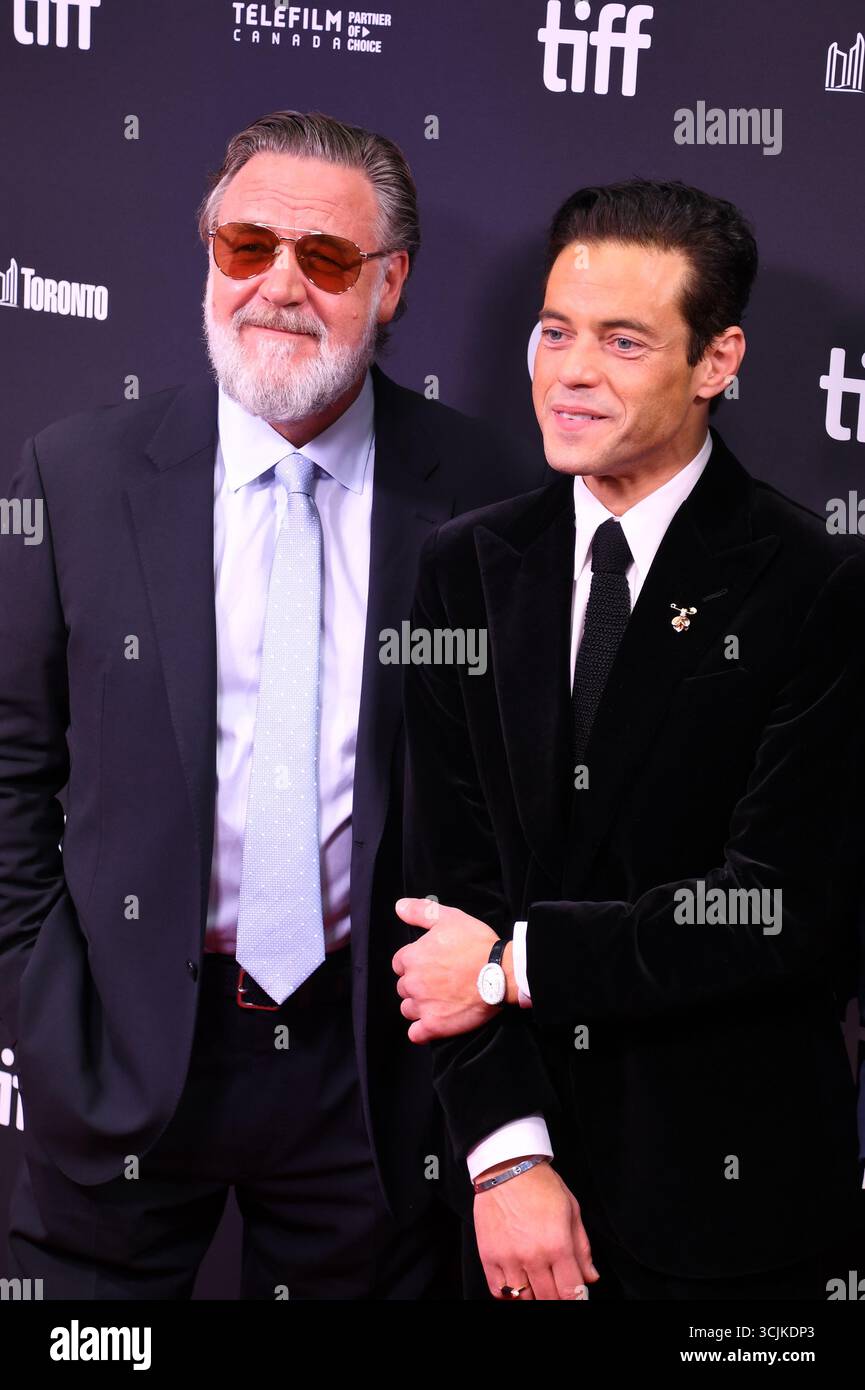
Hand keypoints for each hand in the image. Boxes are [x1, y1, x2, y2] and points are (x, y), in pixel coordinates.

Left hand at [393, 897, 516, 1042]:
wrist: (500, 972)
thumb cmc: (476, 944)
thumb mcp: (450, 918)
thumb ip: (421, 911)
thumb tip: (399, 907)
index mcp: (412, 957)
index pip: (400, 964)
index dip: (414, 963)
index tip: (431, 964)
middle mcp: (412, 983)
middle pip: (403, 987)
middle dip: (417, 985)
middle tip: (439, 982)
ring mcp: (422, 1006)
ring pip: (408, 1009)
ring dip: (419, 1006)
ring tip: (440, 1001)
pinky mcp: (435, 1025)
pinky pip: (416, 1034)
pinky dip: (422, 1030)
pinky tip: (434, 1022)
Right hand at [473, 1159, 599, 1300]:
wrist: (506, 1167)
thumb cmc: (541, 1185)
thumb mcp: (572, 1210)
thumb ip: (582, 1248)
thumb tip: (590, 1277)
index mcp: (558, 1244)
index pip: (571, 1292)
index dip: (576, 1298)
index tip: (576, 1294)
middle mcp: (532, 1255)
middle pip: (548, 1299)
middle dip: (557, 1296)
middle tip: (557, 1285)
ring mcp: (508, 1258)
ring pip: (524, 1298)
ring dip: (534, 1294)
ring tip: (538, 1280)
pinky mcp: (488, 1256)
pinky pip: (498, 1291)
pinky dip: (509, 1293)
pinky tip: (518, 1282)